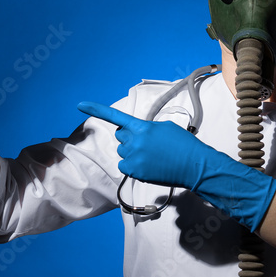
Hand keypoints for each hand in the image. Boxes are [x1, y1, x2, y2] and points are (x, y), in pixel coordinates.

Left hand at [77, 101, 209, 188]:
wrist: (194, 165)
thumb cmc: (183, 145)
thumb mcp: (165, 127)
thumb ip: (146, 128)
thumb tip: (137, 133)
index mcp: (143, 127)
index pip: (116, 116)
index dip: (96, 109)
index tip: (80, 105)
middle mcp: (135, 142)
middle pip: (121, 136)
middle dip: (129, 138)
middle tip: (147, 143)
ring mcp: (134, 158)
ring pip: (122, 151)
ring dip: (132, 152)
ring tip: (151, 156)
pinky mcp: (135, 171)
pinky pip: (124, 165)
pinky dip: (133, 165)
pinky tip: (148, 165)